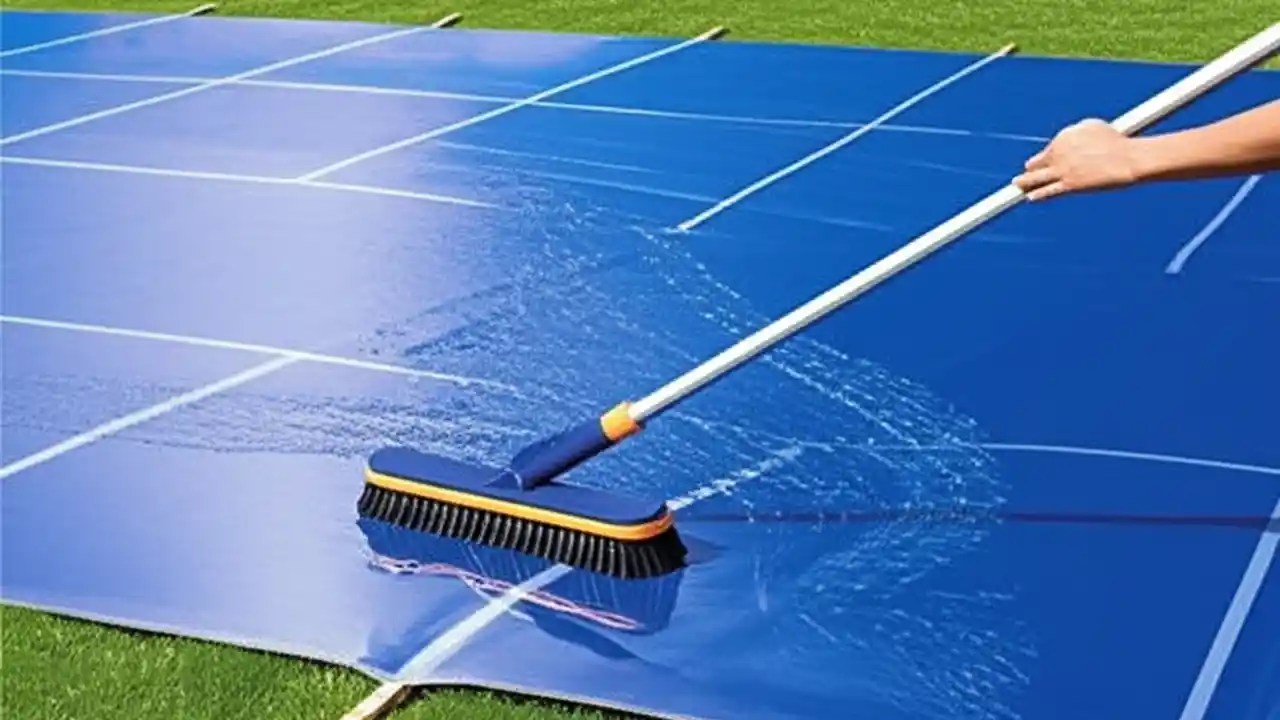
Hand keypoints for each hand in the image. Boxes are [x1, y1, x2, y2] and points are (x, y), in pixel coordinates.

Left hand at [1013, 119, 1142, 200]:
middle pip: (1039, 162)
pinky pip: (1049, 190)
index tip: (1044, 161)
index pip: (1051, 148)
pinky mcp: (1068, 184)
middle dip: (1032, 167)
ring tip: (1016, 186)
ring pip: (1037, 177)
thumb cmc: (1117, 142)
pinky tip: (1030, 197)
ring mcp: (1062, 169)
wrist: (1126, 159)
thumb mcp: (1094, 127)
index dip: (1048, 156)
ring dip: (1025, 182)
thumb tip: (1071, 140)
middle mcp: (1059, 152)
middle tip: (1024, 173)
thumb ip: (1077, 134)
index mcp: (1064, 136)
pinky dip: (1038, 194)